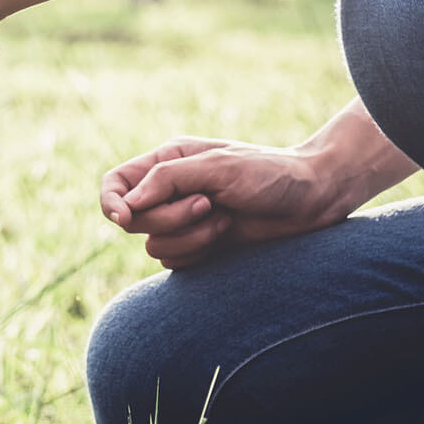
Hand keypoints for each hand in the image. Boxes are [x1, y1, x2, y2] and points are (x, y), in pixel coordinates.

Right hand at [99, 137, 367, 268]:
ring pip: (153, 244)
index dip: (110, 203)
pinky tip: (226, 236)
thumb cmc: (270, 173)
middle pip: (132, 220)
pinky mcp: (198, 246)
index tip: (125, 218)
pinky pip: (173, 262)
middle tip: (206, 205)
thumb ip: (167, 179)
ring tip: (223, 220)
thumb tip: (127, 205)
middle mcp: (169, 192)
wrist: (313, 199)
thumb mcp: (217, 166)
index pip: (115, 184)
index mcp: (167, 162)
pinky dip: (197, 252)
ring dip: (189, 237)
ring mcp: (182, 221)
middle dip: (168, 218)